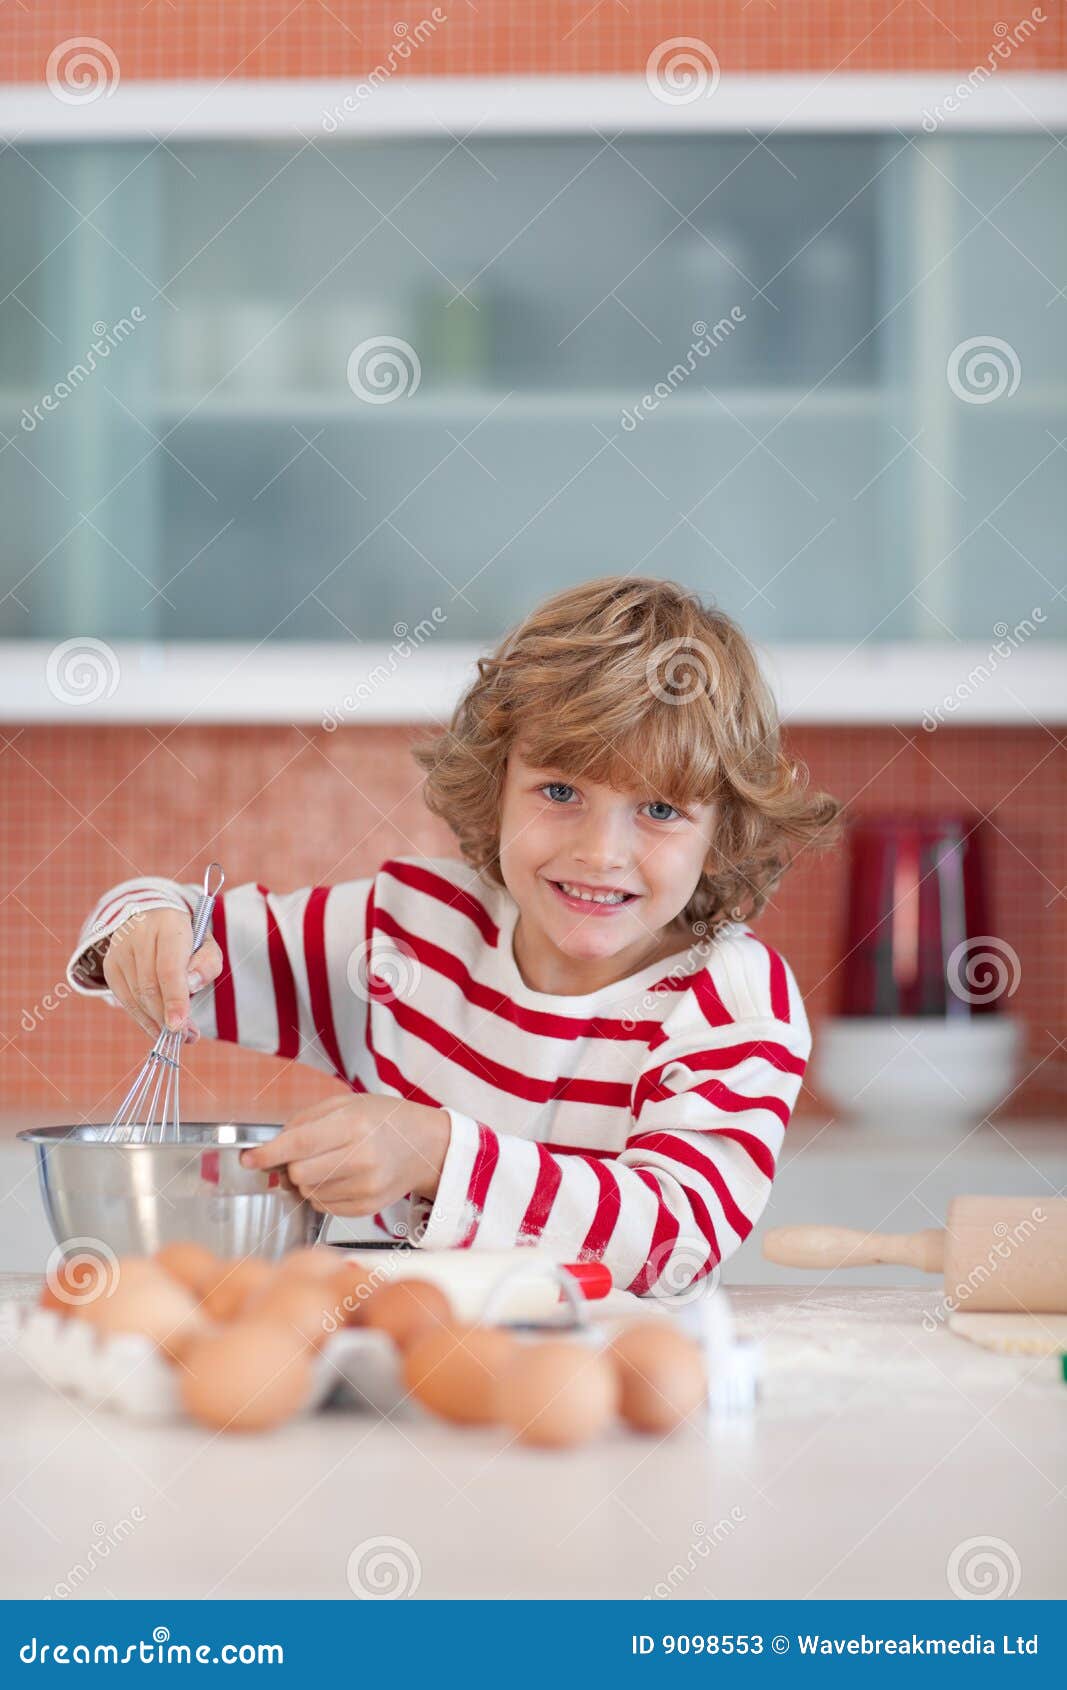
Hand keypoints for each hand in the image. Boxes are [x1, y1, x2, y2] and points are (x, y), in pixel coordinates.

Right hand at [102, 907, 222, 1037]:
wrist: (153, 918)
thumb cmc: (186, 938)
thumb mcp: (206, 945)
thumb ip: (207, 964)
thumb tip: (191, 986)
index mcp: (168, 923)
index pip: (168, 967)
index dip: (174, 998)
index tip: (178, 1025)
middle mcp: (138, 934)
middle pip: (150, 986)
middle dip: (167, 1016)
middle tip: (187, 1036)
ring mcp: (119, 949)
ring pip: (136, 996)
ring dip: (156, 1022)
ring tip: (180, 1035)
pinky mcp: (110, 965)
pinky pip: (125, 1000)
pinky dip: (143, 1019)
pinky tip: (158, 1029)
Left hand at [238, 1095, 451, 1217]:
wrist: (425, 1146)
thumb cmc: (385, 1120)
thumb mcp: (347, 1103)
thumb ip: (305, 1121)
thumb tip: (271, 1147)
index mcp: (354, 1125)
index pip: (298, 1143)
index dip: (266, 1153)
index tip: (248, 1158)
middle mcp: (361, 1158)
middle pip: (298, 1174)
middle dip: (292, 1166)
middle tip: (304, 1154)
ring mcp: (366, 1187)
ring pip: (308, 1193)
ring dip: (307, 1180)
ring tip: (329, 1163)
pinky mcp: (367, 1208)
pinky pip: (323, 1206)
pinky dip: (323, 1193)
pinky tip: (340, 1178)